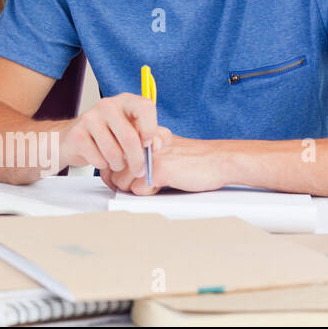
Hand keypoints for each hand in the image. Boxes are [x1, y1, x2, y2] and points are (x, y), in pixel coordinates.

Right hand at [60, 93, 157, 182]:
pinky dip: (103, 165)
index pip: (145, 107)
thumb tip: (157, 144)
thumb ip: (154, 136)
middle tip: (139, 170)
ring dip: (118, 165)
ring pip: (113, 152)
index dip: (150, 129)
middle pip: (129, 138)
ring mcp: (90, 118)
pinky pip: (98, 159)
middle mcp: (107, 105)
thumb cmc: (111, 136)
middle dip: (137, 160)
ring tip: (116, 162)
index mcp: (126, 101)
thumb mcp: (134, 131)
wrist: (77, 139)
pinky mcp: (77, 134)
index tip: (147, 144)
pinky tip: (101, 158)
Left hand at [106, 128, 228, 194]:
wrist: (218, 160)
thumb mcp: (158, 149)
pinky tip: (163, 184)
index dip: (115, 172)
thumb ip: (136, 155)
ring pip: (122, 183)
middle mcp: (139, 143)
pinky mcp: (158, 170)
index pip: (110, 157)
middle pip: (113, 172)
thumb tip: (109, 173)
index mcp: (138, 135)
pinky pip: (138, 190)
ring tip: (156, 182)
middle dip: (125, 184)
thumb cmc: (189, 158)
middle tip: (144, 182)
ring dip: (137, 188)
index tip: (126, 178)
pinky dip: (149, 193)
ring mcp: (147, 156)